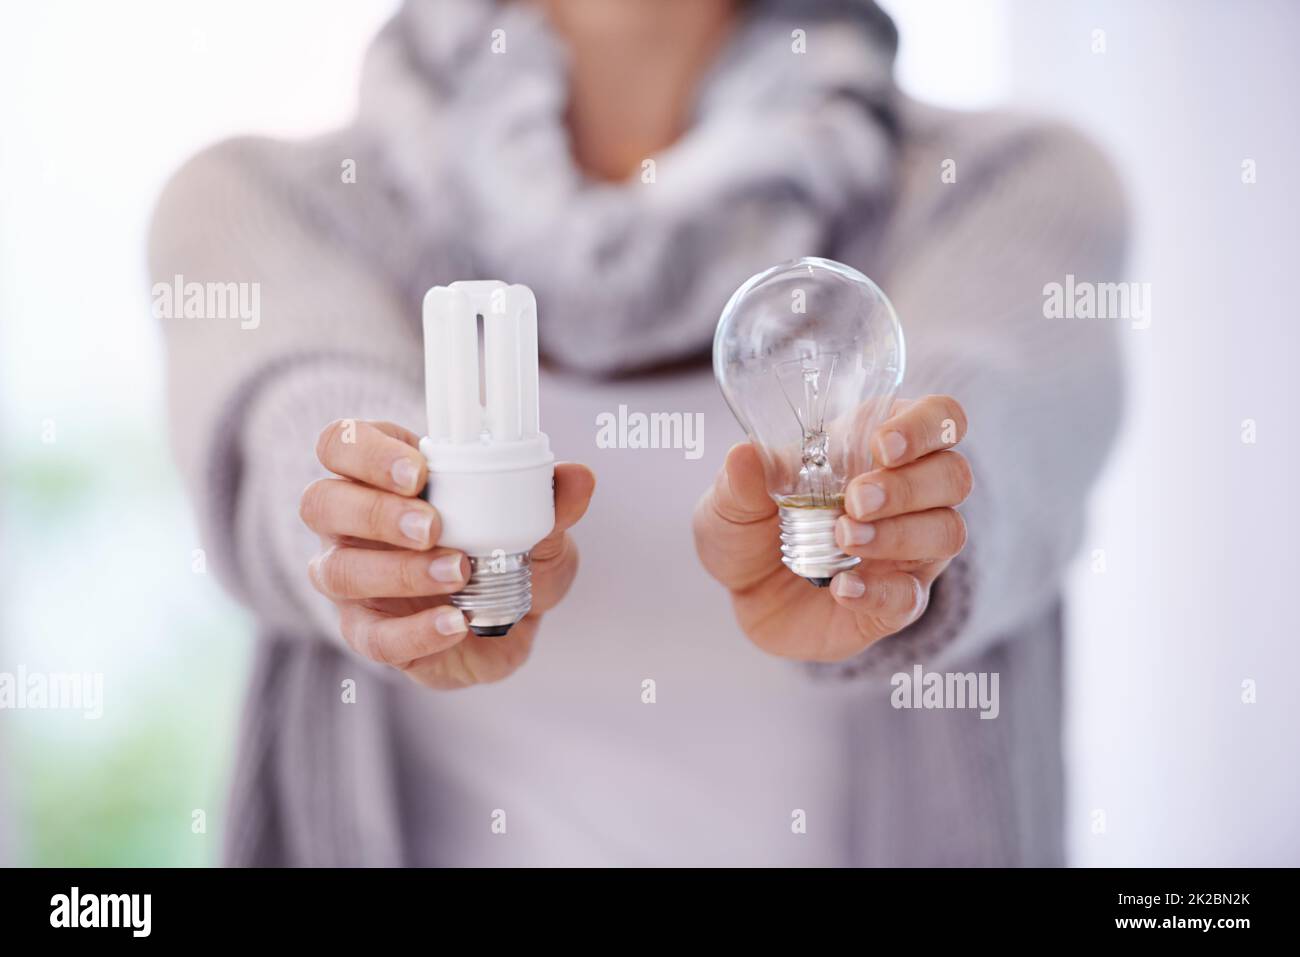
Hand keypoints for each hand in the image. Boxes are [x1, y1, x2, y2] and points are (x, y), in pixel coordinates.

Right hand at [300, 419, 594, 688]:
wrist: (508, 623)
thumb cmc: (508, 552)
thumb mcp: (540, 526)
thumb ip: (553, 503)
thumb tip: (578, 477)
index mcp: (383, 475)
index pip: (341, 445)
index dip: (366, 452)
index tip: (418, 470)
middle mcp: (352, 525)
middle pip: (322, 502)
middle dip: (375, 512)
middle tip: (432, 525)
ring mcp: (353, 579)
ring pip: (336, 570)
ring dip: (397, 571)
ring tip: (457, 572)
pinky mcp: (368, 632)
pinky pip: (370, 636)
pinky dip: (414, 630)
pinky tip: (455, 623)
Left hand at [693, 395, 971, 661]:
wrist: (744, 598)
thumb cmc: (751, 529)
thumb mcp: (731, 501)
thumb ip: (740, 481)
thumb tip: (744, 455)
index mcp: (878, 446)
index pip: (940, 418)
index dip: (925, 427)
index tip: (883, 445)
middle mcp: (910, 495)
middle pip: (953, 474)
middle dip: (909, 485)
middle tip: (855, 499)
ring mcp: (910, 550)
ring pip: (946, 531)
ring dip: (899, 534)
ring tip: (843, 538)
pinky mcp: (897, 601)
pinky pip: (911, 596)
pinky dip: (879, 591)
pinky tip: (842, 586)